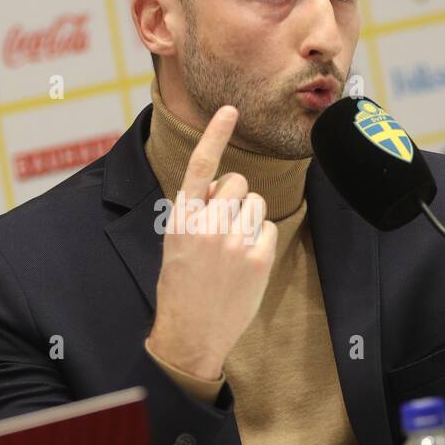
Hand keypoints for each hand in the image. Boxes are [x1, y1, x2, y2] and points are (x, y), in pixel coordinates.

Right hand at [147, 106, 277, 379]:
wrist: (190, 333)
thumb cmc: (182, 286)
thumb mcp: (176, 243)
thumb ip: (197, 210)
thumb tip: (224, 187)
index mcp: (181, 218)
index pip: (199, 168)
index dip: (214, 136)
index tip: (229, 110)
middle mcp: (207, 225)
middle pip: (237, 183)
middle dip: (236, 196)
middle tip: (225, 226)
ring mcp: (233, 241)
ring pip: (256, 204)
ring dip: (249, 218)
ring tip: (232, 249)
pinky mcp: (257, 258)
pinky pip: (269, 228)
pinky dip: (261, 240)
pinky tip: (245, 263)